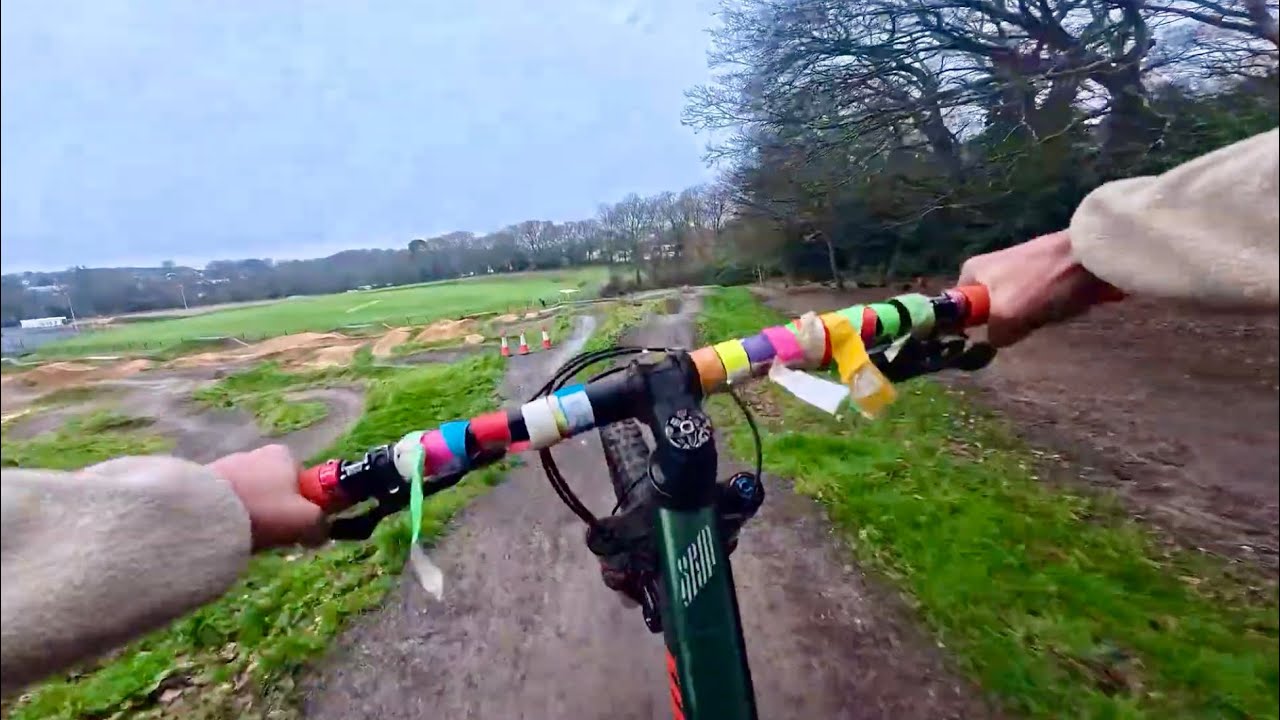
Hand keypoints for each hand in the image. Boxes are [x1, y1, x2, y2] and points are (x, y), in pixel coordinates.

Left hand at [210, 445, 327, 550]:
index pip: (302, 480)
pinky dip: (232, 513)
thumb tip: (322, 533)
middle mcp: (258, 452)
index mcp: (285, 455)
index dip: (303, 504)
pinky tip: (228, 529)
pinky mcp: (206, 478)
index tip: (296, 525)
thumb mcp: (305, 521)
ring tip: (246, 535)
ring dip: (253, 513)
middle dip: (276, 510)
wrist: (207, 512)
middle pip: (276, 488)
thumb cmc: (265, 510)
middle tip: (272, 534)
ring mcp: (229, 463)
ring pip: (252, 494)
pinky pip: (229, 499)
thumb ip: (321, 525)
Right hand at [959, 230, 1123, 346]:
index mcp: (971, 272)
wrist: (1091, 256)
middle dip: (1011, 323)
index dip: (975, 327)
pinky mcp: (1041, 272)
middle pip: (991, 313)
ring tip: (1051, 312)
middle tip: (1027, 323)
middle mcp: (989, 268)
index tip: (997, 332)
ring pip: (1017, 310)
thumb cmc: (1043, 282)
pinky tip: (1063, 304)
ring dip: (1034, 317)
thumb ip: (993, 335)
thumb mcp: (1006, 316)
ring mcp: (1016, 269)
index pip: (960, 312)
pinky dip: (1050, 308)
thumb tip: (996, 340)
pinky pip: (1038, 302)